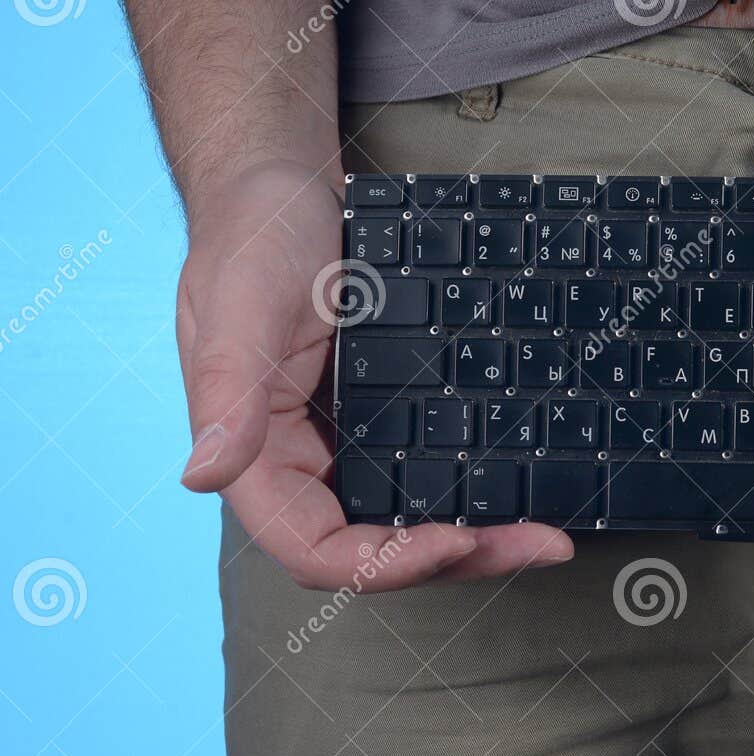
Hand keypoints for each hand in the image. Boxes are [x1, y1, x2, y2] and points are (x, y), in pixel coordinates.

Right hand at [177, 160, 572, 589]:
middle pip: (377, 550)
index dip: (384, 564)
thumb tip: (203, 476)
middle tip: (541, 544)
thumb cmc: (255, 236)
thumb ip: (226, 392)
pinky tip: (528, 486)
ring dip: (481, 538)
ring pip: (412, 523)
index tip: (457, 541)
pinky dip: (479, 490)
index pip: (314, 550)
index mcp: (256, 457)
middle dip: (460, 557)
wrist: (288, 191)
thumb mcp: (240, 303)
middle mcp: (303, 466)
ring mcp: (348, 448)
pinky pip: (431, 475)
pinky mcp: (388, 423)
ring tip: (548, 535)